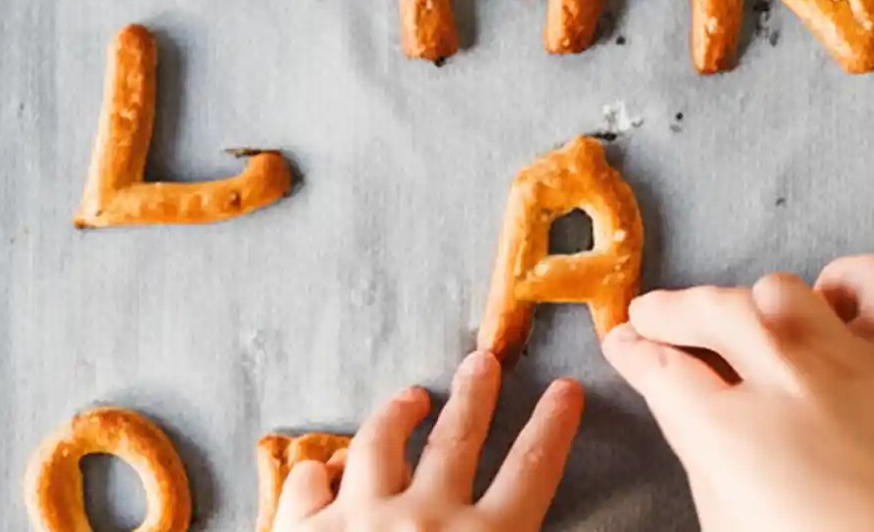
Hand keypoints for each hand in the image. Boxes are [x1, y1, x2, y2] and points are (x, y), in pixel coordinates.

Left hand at [273, 351, 583, 531]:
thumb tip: (526, 531)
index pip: (533, 467)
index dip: (553, 425)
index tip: (565, 388)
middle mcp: (426, 517)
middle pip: (458, 438)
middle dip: (476, 394)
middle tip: (481, 359)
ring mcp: (359, 520)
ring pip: (378, 443)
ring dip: (398, 412)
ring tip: (411, 396)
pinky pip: (308, 484)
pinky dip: (317, 470)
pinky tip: (324, 464)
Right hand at [603, 255, 873, 531]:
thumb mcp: (730, 525)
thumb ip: (701, 459)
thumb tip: (686, 409)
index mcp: (730, 434)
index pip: (660, 368)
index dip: (632, 350)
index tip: (620, 341)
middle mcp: (784, 380)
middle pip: (708, 311)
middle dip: (668, 310)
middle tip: (653, 316)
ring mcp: (848, 358)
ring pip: (778, 289)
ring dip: (752, 305)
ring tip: (745, 322)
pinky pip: (873, 277)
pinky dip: (845, 282)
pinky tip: (829, 307)